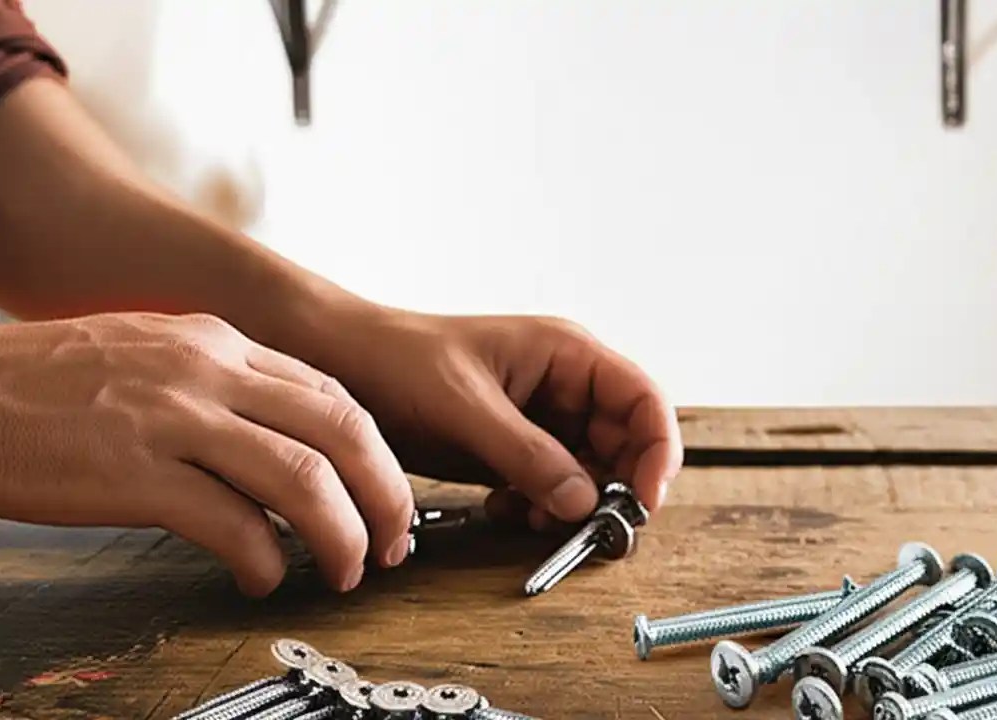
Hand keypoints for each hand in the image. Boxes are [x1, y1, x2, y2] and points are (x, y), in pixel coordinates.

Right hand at [0, 313, 412, 595]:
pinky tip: (264, 578)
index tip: (386, 495)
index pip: (332, 393)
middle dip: (386, 492)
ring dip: (342, 533)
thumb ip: (218, 384)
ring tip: (348, 570)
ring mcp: (174, 418)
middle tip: (395, 542)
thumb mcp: (150, 355)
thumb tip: (280, 441)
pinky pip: (233, 523)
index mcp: (217, 342)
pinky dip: (265, 559)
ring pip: (303, 476)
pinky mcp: (135, 473)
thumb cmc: (42, 384)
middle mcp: (209, 370)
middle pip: (341, 428)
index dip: (376, 452)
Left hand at [314, 302, 683, 529]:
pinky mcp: (514, 450)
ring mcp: (540, 420)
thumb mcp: (466, 406)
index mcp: (566, 354)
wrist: (340, 363)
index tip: (644, 498)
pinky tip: (508, 509)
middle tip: (591, 526)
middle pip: (624, 444)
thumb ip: (528, 453)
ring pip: (589, 473)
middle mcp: (563, 386)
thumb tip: (584, 498)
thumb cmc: (398, 357)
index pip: (642, 400)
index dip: (656, 450)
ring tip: (535, 516)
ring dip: (573, 504)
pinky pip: (551, 487)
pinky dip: (540, 507)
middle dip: (611, 487)